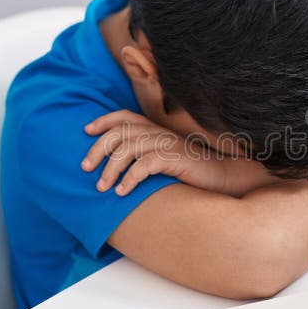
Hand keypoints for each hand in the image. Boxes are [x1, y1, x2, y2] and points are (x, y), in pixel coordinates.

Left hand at [81, 110, 270, 196]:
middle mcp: (159, 132)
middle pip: (119, 133)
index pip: (124, 116)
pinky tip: (122, 192)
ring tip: (102, 188)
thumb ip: (144, 154)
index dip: (103, 120)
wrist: (222, 176)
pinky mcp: (174, 158)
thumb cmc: (189, 171)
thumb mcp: (163, 158)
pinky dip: (129, 179)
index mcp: (155, 128)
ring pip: (128, 149)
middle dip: (97, 150)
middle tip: (85, 169)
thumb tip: (116, 162)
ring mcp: (167, 144)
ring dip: (110, 170)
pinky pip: (144, 165)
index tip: (86, 131)